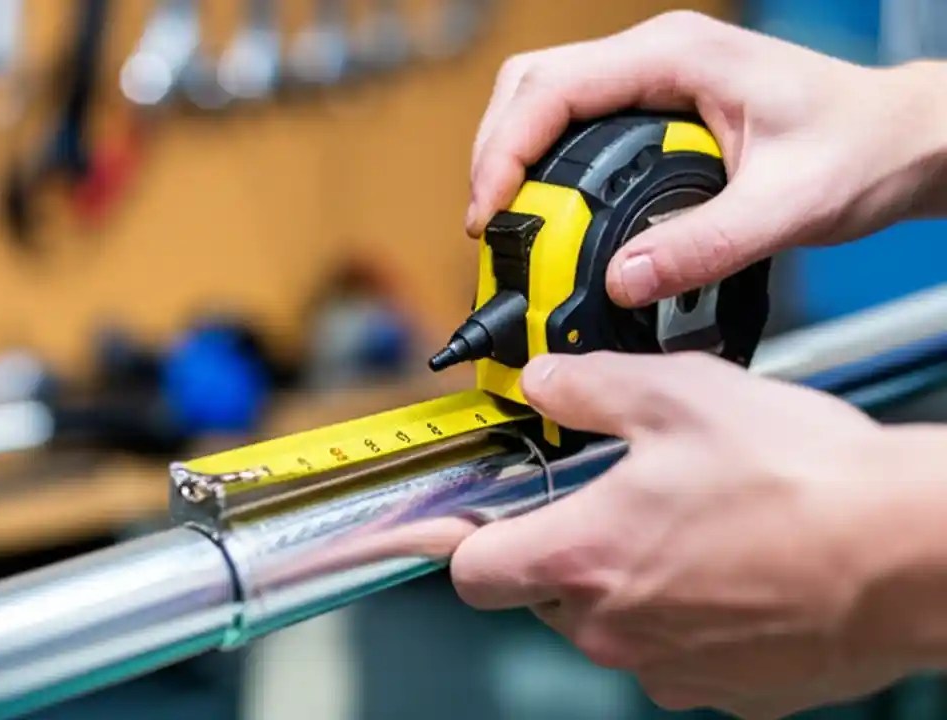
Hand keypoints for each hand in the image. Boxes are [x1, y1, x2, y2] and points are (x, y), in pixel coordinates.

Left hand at [449, 352, 927, 717]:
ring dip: (628, 578)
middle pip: (541, 594)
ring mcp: (671, 668)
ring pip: (611, 624)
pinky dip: (687, 613)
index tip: (463, 518)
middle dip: (560, 545)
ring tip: (689, 523)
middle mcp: (615, 629)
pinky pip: (676, 651)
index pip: (470, 571)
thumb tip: (542, 383)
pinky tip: (733, 566)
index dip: (462, 537)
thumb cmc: (803, 481)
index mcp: (583, 557)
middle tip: (608, 495)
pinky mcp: (729, 691)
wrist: (911, 555)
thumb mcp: (677, 395)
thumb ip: (587, 388)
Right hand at [467, 11, 946, 307]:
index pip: (552, 89)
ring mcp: (649, 79)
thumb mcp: (789, 205)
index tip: (489, 212)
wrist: (903, 139)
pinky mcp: (652, 107)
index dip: (503, 150)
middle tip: (490, 224)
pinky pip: (573, 125)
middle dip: (492, 153)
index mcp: (676, 56)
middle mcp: (653, 57)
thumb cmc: (862, 148)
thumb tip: (622, 281)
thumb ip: (705, 245)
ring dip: (513, 158)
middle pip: (529, 86)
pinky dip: (545, 166)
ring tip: (511, 224)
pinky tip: (551, 212)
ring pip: (543, 102)